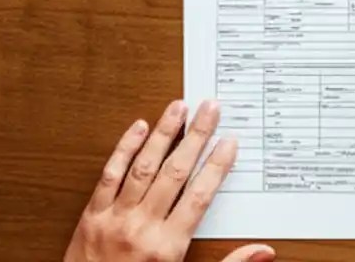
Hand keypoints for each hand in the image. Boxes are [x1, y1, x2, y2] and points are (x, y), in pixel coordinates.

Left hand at [65, 99, 275, 261]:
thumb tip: (263, 253)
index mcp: (167, 247)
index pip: (199, 196)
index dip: (217, 166)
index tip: (229, 143)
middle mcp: (142, 228)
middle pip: (175, 173)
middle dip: (196, 136)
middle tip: (210, 109)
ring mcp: (115, 219)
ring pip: (143, 167)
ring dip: (163, 134)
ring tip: (178, 107)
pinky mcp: (92, 216)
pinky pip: (109, 176)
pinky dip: (124, 149)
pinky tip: (137, 128)